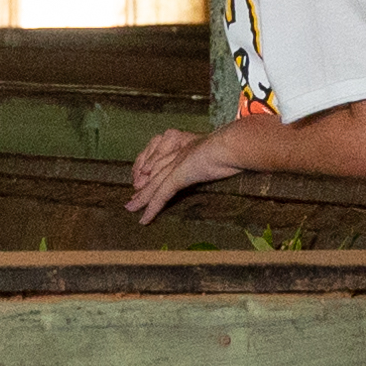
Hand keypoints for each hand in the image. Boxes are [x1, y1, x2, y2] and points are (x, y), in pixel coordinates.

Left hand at [126, 120, 266, 220]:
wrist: (232, 145)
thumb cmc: (235, 148)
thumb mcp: (224, 154)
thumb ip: (218, 159)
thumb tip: (227, 164)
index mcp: (190, 146)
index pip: (166, 160)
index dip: (154, 171)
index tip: (146, 181)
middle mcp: (179, 153)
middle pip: (156, 173)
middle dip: (143, 187)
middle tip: (132, 199)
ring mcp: (177, 164)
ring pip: (155, 185)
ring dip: (142, 199)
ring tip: (130, 209)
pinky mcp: (177, 176)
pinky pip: (161, 195)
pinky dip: (152, 209)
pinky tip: (144, 219)